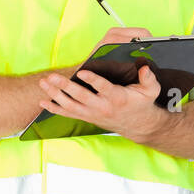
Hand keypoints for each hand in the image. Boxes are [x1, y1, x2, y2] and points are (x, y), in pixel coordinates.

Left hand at [38, 29, 167, 144]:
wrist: (137, 125)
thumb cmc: (141, 103)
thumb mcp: (151, 91)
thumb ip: (149, 79)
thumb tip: (145, 68)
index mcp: (117, 97)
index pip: (103, 88)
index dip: (92, 80)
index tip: (82, 71)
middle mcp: (102, 106)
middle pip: (81, 96)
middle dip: (65, 86)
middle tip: (52, 76)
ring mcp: (92, 113)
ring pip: (70, 105)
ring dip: (55, 94)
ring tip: (44, 83)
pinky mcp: (86, 116)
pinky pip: (67, 114)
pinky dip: (54, 109)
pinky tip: (43, 101)